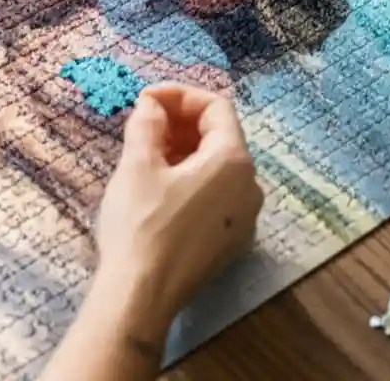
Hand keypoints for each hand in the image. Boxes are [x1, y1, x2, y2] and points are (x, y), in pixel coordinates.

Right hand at [93, 84, 262, 325]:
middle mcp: (251, 188)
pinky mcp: (231, 244)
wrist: (142, 295)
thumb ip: (148, 124)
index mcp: (234, 161)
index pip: (216, 107)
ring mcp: (245, 220)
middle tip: (144, 123)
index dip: (179, 95)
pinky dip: (192, 181)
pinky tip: (160, 189)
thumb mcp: (137, 164)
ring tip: (147, 154)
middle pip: (221, 137)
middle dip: (182, 123)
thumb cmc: (140, 223)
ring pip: (219, 169)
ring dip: (185, 151)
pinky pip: (217, 198)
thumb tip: (152, 105)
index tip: (144, 98)